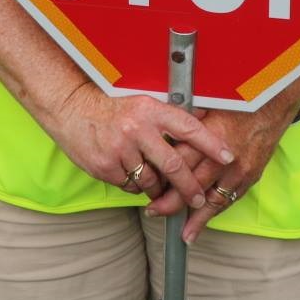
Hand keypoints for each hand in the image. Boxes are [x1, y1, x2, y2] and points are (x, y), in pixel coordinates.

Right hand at [35, 81, 234, 210]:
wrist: (71, 110)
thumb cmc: (111, 107)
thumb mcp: (142, 102)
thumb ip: (169, 114)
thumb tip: (202, 116)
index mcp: (150, 110)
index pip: (188, 127)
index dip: (210, 143)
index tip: (227, 155)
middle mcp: (136, 129)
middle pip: (173, 165)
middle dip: (190, 186)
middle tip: (198, 198)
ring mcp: (120, 149)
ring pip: (151, 181)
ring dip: (157, 187)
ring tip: (153, 180)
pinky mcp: (105, 166)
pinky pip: (130, 186)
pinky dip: (134, 184)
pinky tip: (127, 170)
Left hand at [144, 105, 292, 240]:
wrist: (271, 104)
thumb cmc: (237, 102)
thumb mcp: (207, 104)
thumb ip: (185, 120)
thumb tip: (162, 130)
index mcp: (208, 134)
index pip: (180, 159)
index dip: (162, 174)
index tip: (147, 183)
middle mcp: (223, 156)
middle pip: (192, 184)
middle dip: (171, 201)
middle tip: (154, 211)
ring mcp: (238, 170)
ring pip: (212, 199)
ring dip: (194, 217)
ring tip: (180, 232)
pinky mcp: (249, 177)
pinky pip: (229, 200)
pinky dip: (213, 214)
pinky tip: (201, 226)